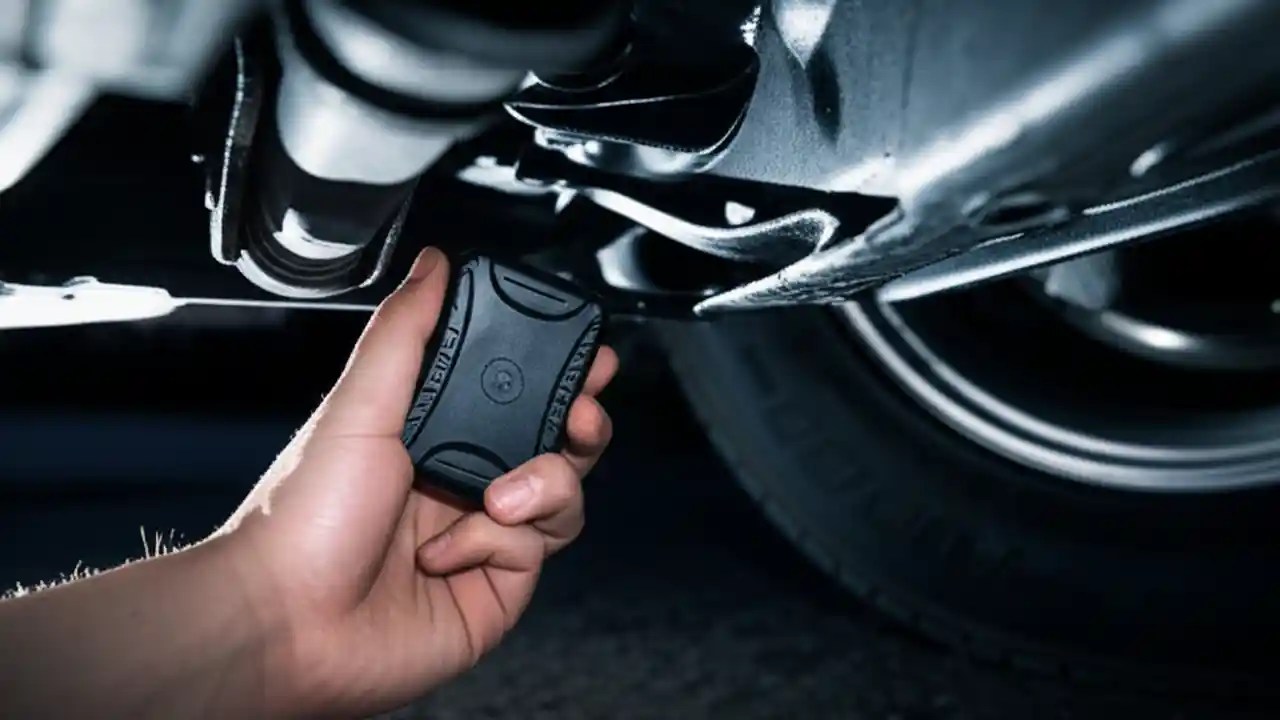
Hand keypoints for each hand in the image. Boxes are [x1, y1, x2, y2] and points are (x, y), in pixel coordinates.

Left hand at [216, 248, 617, 717]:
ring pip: (563, 495)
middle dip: (582, 424)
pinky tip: (446, 551)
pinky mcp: (496, 590)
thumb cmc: (303, 516)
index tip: (589, 359)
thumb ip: (405, 332)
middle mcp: (465, 481)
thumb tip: (433, 264)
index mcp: (434, 432)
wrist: (287, 620)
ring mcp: (485, 537)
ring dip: (541, 486)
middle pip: (559, 443)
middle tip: (582, 416)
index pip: (517, 394)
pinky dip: (497, 543)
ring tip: (494, 498)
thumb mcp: (358, 405)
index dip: (560, 375)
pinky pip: (535, 549)